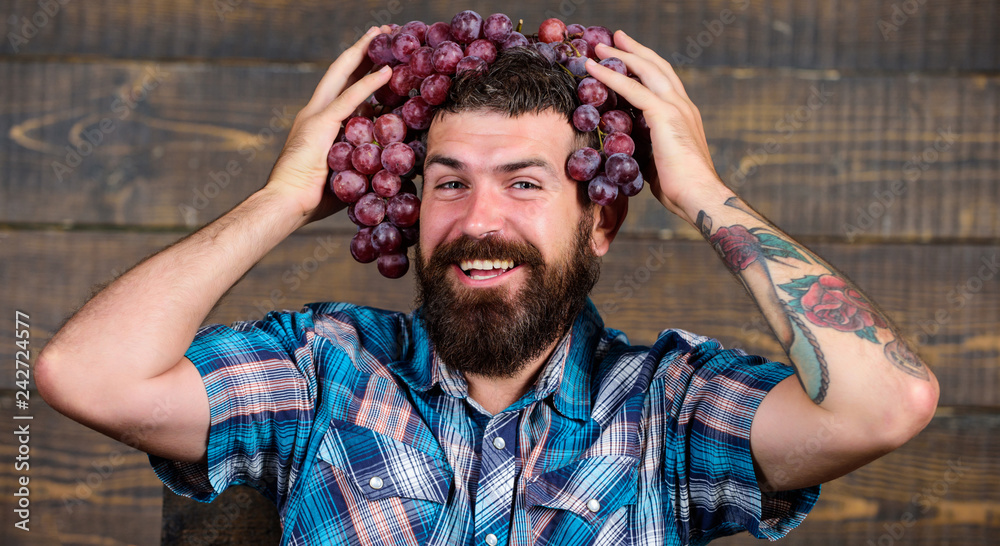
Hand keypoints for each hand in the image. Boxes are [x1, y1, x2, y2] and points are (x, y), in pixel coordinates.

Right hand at [265, 26, 392, 225]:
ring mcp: (316, 115)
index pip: (347, 89)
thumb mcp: (347, 173)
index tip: (385, 58)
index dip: (364, 70)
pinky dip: (370, 84)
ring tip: (387, 35)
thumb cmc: (315, 199)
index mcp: (321, 123)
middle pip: (344, 72)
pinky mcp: (319, 124)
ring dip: (367, 54)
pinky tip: (388, 71)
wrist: (287, 205)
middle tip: (387, 33)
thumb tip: (394, 164)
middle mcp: (317, 112)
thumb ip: (365, 161)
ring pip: (345, 74)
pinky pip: (350, 98)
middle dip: (365, 50)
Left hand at [584, 32, 734, 224]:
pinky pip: (633, 89)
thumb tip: (624, 149)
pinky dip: (611, 76)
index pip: (664, 81)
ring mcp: (676, 108)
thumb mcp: (657, 161)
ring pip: (646, 70)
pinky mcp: (665, 115)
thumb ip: (645, 147)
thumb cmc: (678, 188)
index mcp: (684, 115)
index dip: (646, 66)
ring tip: (600, 47)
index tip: (628, 56)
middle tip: (614, 38)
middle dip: (634, 50)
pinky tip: (594, 70)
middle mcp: (682, 105)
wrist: (697, 195)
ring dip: (620, 56)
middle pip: (657, 66)